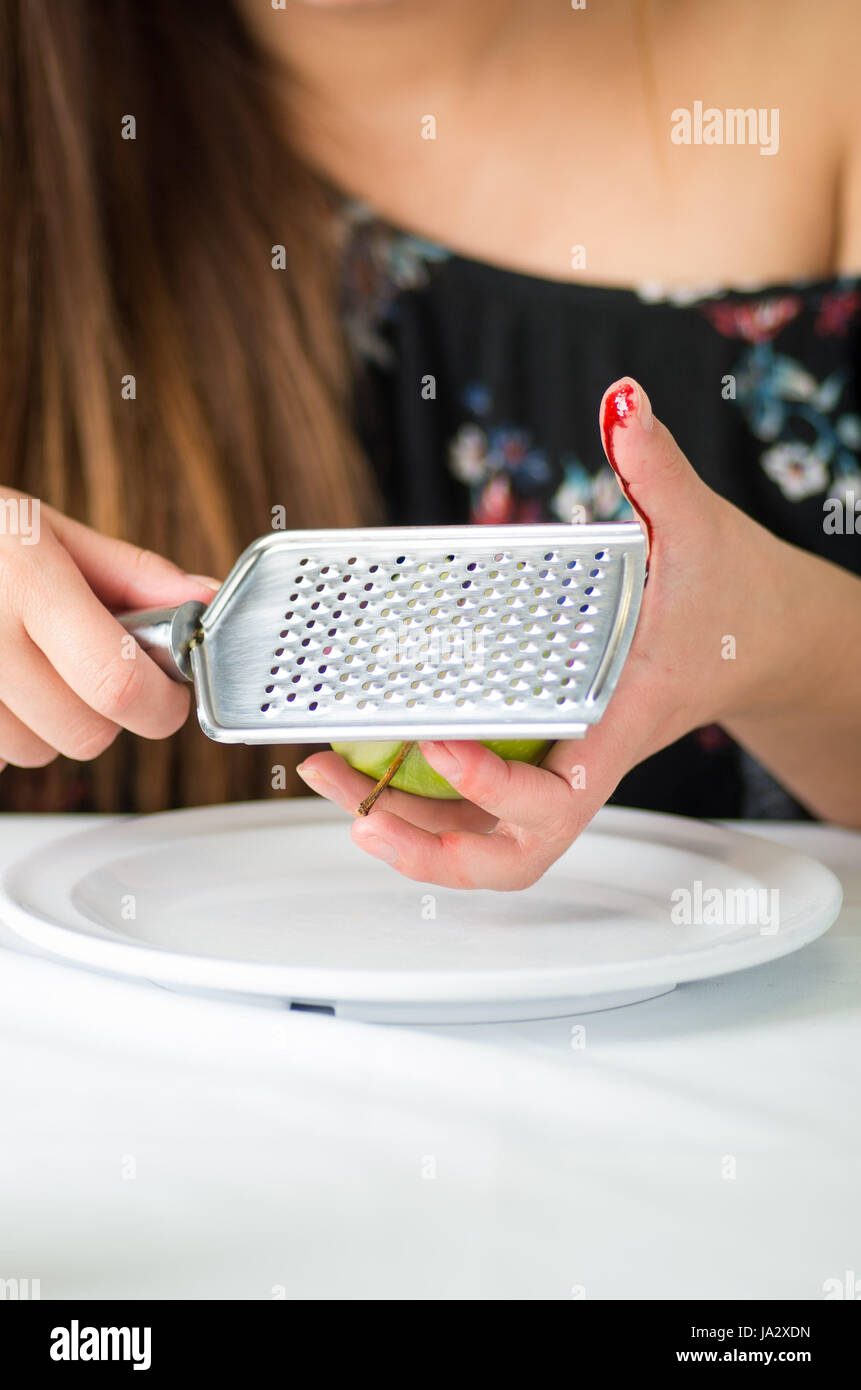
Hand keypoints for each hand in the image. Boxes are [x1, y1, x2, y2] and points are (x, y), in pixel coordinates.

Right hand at [0, 489, 217, 772]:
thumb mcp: (43, 526)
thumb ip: (129, 572)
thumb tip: (203, 597)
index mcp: (24, 579)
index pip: (115, 683)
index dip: (160, 702)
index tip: (168, 693)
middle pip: (83, 734)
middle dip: (106, 713)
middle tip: (91, 672)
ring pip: (35, 754)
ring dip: (46, 725)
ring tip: (22, 666)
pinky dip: (1, 731)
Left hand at [297, 377, 829, 887]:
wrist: (758, 638)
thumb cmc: (730, 596)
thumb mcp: (696, 525)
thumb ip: (656, 466)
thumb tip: (621, 401)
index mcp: (618, 721)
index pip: (559, 795)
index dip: (493, 789)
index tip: (438, 740)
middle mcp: (585, 760)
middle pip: (511, 850)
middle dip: (428, 846)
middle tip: (353, 808)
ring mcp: (562, 766)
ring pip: (485, 836)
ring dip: (405, 826)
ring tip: (328, 775)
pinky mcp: (546, 752)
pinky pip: (480, 800)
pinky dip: (422, 796)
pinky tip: (370, 756)